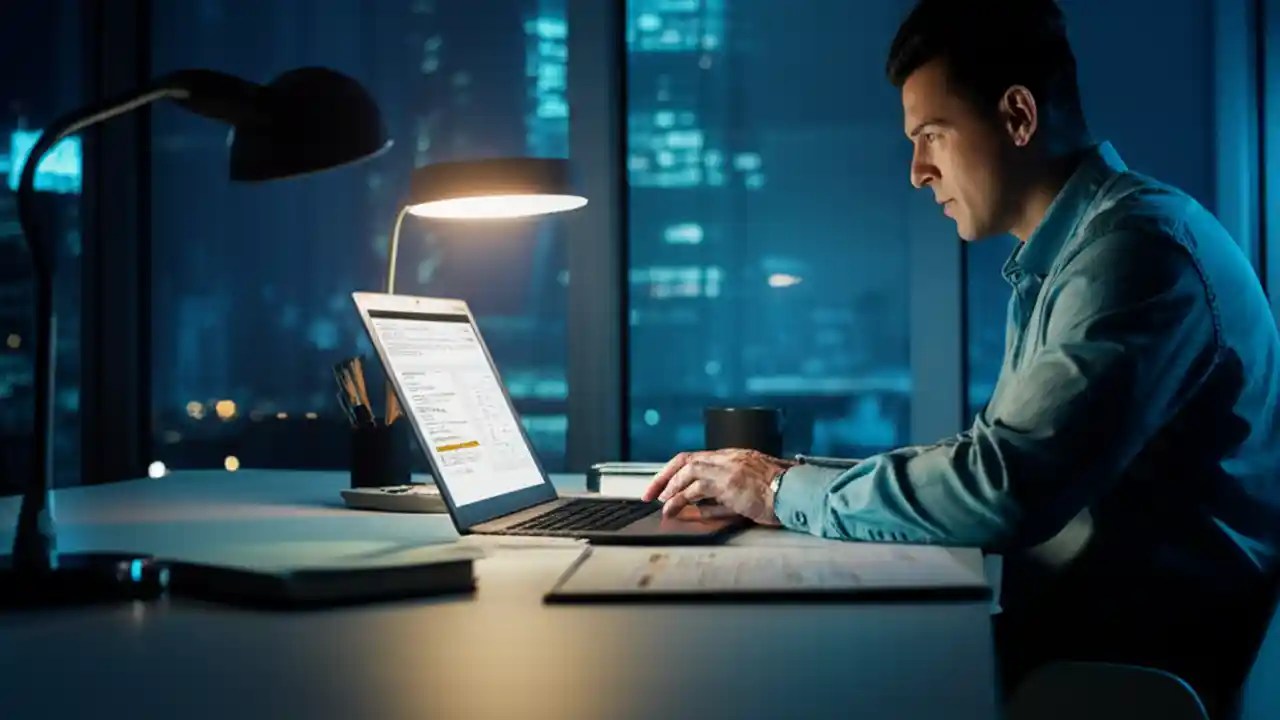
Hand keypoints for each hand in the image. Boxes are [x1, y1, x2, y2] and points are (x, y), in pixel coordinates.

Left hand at [641, 449, 794, 525]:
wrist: (796, 493)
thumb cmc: (779, 495)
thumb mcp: (747, 493)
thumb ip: (721, 498)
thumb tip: (697, 510)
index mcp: (733, 457)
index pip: (696, 458)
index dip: (676, 470)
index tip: (663, 485)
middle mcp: (728, 458)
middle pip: (685, 460)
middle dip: (663, 476)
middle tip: (650, 493)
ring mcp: (727, 468)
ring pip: (686, 472)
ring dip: (669, 489)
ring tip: (661, 503)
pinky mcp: (727, 482)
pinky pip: (693, 490)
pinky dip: (679, 500)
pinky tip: (672, 510)